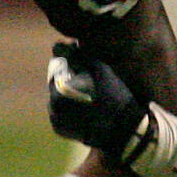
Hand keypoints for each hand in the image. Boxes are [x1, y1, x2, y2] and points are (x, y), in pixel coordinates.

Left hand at [47, 42, 150, 159]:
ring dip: (68, 95)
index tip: (86, 70)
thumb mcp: (99, 70)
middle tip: (89, 83)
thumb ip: (78, 56)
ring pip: (58, 99)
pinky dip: (69, 109)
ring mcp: (55, 121)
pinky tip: (86, 108)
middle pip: (57, 85)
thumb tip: (58, 44)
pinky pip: (60, 113)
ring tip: (89, 96)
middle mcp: (52, 108)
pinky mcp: (60, 131)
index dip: (71, 67)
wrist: (124, 131)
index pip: (57, 70)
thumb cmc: (114, 98)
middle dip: (69, 81)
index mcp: (58, 92)